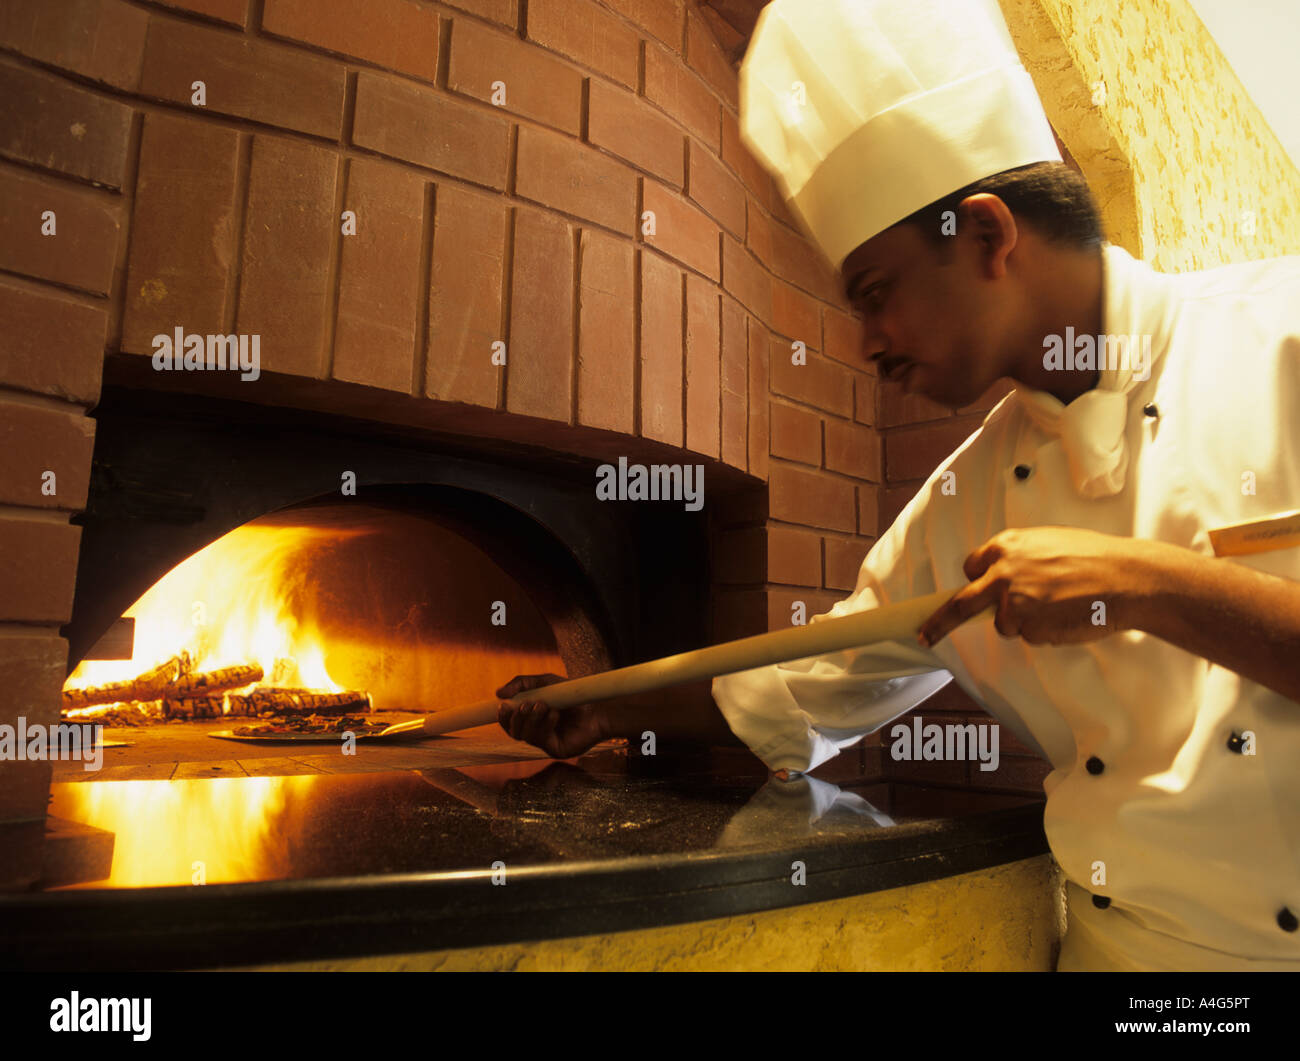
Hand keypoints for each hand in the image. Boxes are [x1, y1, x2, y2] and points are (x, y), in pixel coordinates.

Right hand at [495, 673, 606, 758]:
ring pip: (525, 736)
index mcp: (531, 718)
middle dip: (516, 718)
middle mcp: (536, 732)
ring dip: (531, 719)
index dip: (503, 717)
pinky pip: (540, 740)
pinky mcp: (555, 749)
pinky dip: (544, 725)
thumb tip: (498, 693)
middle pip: (513, 731)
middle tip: (526, 705)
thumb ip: (521, 684)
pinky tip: (554, 715)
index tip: (501, 706)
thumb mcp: (545, 682)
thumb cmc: (572, 695)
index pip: (510, 722)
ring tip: (543, 706)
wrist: (597, 707)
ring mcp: (545, 742)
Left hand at [916, 527, 1155, 646]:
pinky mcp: (1027, 626)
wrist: (1125, 578)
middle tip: (923, 634)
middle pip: (960, 603)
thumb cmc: (1094, 559)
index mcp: (1006, 546)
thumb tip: (1002, 578)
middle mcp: (1001, 573)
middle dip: (938, 622)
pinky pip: (1030, 636)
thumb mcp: (1048, 544)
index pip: (972, 568)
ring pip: (1005, 624)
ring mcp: (1012, 601)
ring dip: (1025, 622)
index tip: (949, 599)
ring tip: (1059, 607)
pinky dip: (1045, 632)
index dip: (973, 583)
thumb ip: (1019, 560)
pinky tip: (1066, 617)